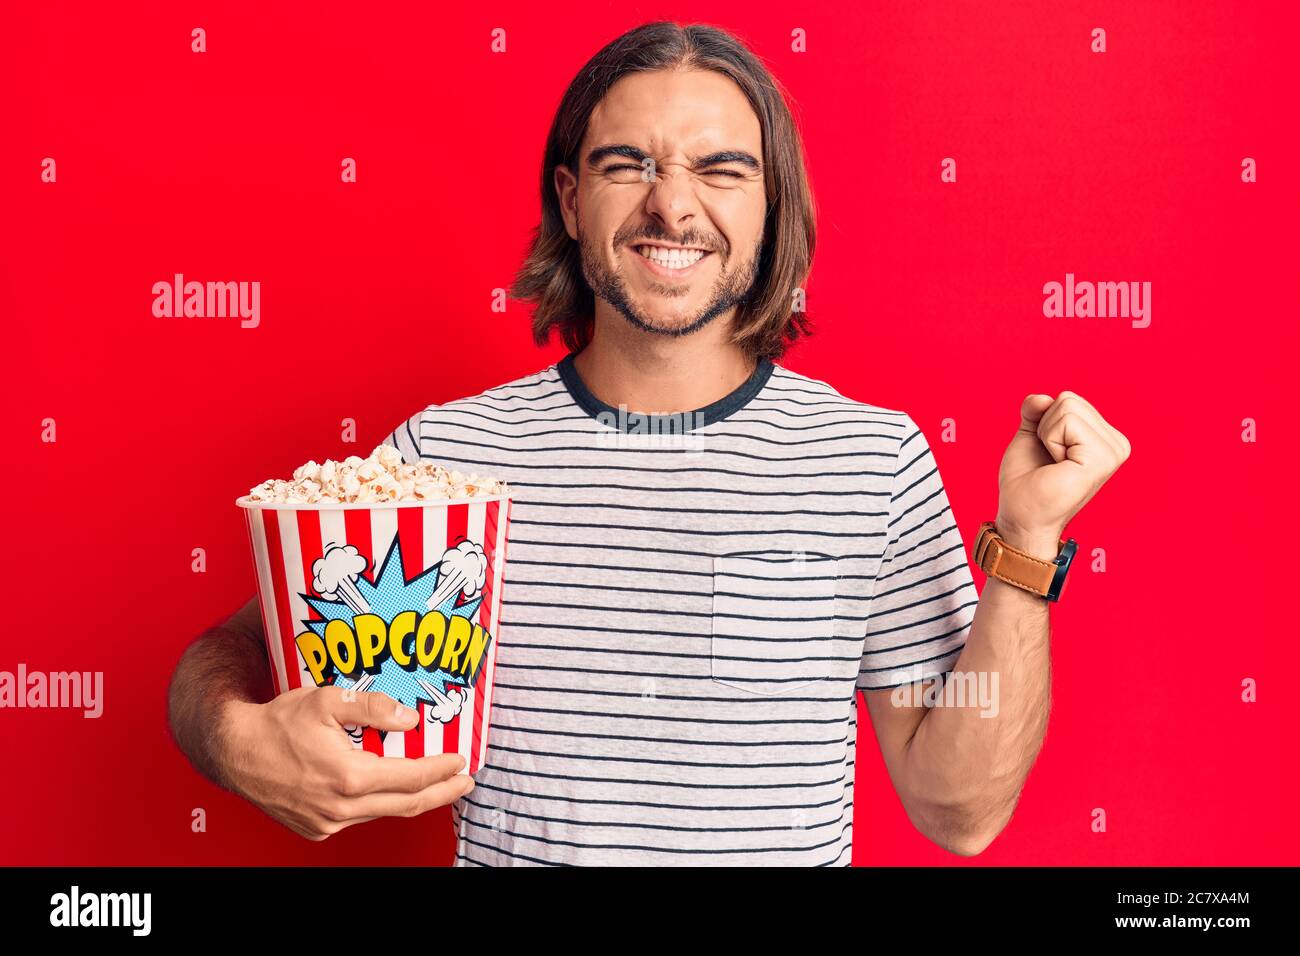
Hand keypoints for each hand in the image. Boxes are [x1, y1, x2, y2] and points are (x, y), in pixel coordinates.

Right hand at [217, 686, 474, 841]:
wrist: (233, 751)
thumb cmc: (277, 724)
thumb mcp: (327, 700)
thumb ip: (372, 707)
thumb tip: (408, 720)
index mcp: (349, 777)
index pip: (412, 779)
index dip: (442, 771)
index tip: (462, 762)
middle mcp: (341, 807)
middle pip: (407, 804)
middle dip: (441, 792)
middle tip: (464, 781)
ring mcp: (328, 822)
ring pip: (382, 811)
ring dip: (410, 798)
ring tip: (432, 783)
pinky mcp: (316, 828)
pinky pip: (357, 817)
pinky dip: (377, 803)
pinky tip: (386, 787)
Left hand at [996, 391, 1131, 554]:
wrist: (1021, 516)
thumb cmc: (1027, 482)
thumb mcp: (1031, 435)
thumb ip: (1037, 409)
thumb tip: (1043, 397)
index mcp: (1105, 439)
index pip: (1069, 399)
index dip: (1045, 423)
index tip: (1048, 454)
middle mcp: (1116, 444)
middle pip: (1069, 399)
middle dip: (1046, 427)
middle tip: (1049, 460)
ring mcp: (1114, 452)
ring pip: (1067, 407)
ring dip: (1047, 435)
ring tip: (1054, 464)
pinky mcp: (1103, 458)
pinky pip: (1067, 421)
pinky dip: (1050, 441)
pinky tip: (1058, 467)